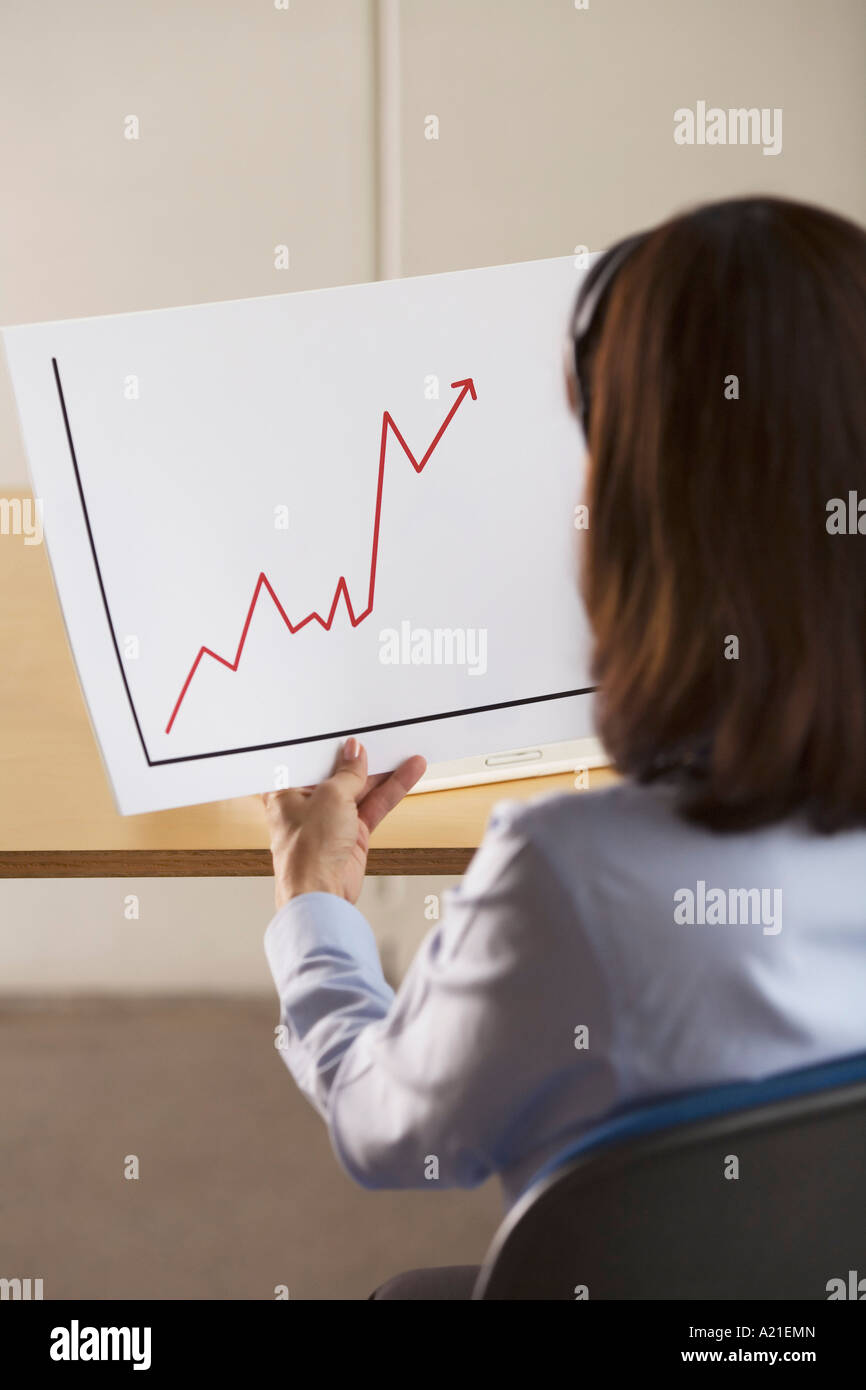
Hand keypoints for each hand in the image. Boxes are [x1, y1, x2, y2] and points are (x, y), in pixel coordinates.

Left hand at [262, 738, 426, 907]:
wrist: (321, 893)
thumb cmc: (306, 852)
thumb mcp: (330, 797)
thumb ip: (347, 773)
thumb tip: (354, 753)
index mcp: (285, 791)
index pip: (310, 760)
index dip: (330, 746)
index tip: (350, 733)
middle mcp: (307, 804)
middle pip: (339, 773)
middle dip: (361, 759)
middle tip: (382, 740)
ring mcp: (330, 820)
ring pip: (361, 789)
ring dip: (383, 774)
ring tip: (404, 754)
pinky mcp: (352, 833)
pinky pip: (374, 806)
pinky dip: (390, 791)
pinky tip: (406, 775)